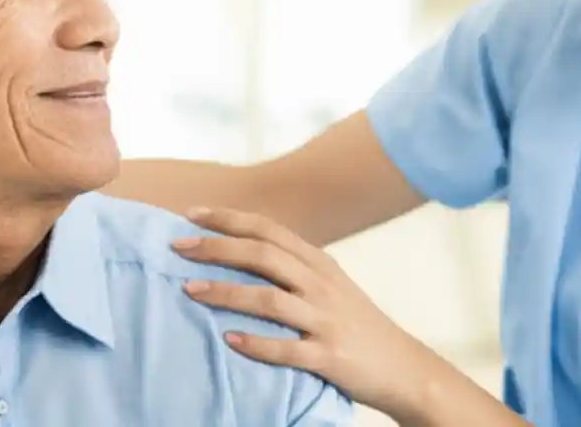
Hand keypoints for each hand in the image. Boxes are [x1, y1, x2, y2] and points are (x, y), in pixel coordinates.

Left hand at [171, 207, 449, 420]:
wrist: (403, 366)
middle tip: (177, 247)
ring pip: (269, 299)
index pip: (268, 230)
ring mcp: (325, 320)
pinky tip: (228, 340)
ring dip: (226, 293)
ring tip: (189, 290)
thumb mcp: (330, 284)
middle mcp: (321, 285)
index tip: (190, 214)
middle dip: (217, 248)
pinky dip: (256, 344)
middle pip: (263, 256)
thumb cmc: (356, 323)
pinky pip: (287, 350)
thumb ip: (293, 265)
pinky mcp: (329, 357)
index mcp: (319, 263)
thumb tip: (241, 247)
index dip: (229, 219)